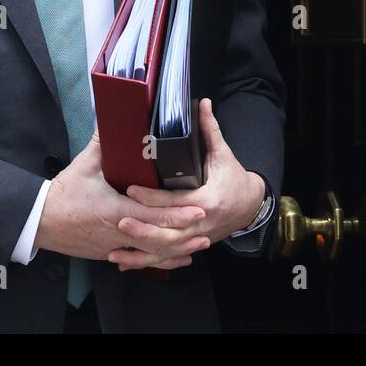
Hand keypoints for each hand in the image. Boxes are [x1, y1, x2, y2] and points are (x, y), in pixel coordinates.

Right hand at [34, 128, 212, 268]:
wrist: (39, 221)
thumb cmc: (62, 195)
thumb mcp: (84, 166)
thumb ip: (102, 143)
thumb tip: (112, 120)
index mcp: (116, 210)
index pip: (154, 214)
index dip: (177, 214)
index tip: (198, 210)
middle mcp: (118, 232)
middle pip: (157, 239)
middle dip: (183, 237)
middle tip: (205, 232)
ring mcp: (113, 247)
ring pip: (149, 254)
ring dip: (174, 252)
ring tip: (195, 248)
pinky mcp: (108, 253)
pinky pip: (137, 258)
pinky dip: (156, 259)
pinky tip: (170, 259)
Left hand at [112, 98, 265, 270]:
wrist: (251, 205)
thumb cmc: (234, 179)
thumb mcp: (223, 154)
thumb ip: (210, 130)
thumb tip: (202, 103)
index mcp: (206, 201)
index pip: (174, 201)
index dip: (152, 197)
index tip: (130, 190)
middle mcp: (200, 225)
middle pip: (169, 232)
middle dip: (143, 230)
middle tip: (119, 220)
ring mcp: (195, 240)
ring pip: (165, 251)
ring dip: (140, 253)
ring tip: (115, 251)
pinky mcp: (191, 246)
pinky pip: (166, 259)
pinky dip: (147, 262)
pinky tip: (125, 263)